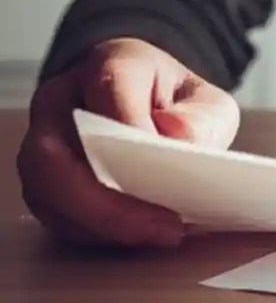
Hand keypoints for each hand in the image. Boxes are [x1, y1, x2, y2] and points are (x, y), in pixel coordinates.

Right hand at [16, 37, 239, 247]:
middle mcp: (61, 104)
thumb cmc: (173, 103)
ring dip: (105, 224)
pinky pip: (58, 217)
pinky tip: (141, 237)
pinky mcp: (44, 185)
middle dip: (111, 202)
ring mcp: (43, 145)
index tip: (170, 165)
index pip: (108, 89)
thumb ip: (200, 117)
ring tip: (161, 235)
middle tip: (167, 226)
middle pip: (57, 157)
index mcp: (107, 65)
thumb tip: (177, 138)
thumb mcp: (206, 101)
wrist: (147, 103)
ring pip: (50, 193)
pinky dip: (100, 234)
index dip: (133, 128)